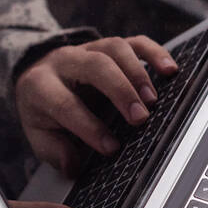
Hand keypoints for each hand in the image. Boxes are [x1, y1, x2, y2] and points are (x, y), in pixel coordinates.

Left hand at [15, 36, 176, 174]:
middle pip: (96, 66)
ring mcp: (90, 49)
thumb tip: (73, 165)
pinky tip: (169, 70)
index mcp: (40, 85)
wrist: (40, 77)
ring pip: (116, 49)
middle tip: (140, 118)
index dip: (89, 127)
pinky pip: (135, 42)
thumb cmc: (44, 109)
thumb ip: (53, 150)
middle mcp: (65, 61)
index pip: (66, 103)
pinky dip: (155, 53)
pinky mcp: (110, 46)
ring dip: (138, 74)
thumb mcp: (38, 133)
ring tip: (153, 100)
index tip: (111, 148)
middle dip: (121, 92)